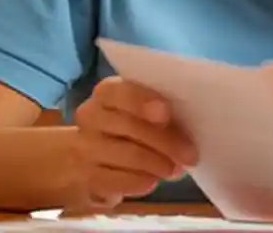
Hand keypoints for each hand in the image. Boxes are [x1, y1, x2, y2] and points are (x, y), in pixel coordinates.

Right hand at [69, 76, 197, 208]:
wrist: (96, 156)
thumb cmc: (135, 126)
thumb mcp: (147, 113)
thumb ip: (161, 113)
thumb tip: (186, 130)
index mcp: (107, 92)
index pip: (119, 91)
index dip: (141, 101)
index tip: (166, 113)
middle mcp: (90, 115)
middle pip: (127, 125)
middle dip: (164, 141)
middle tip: (189, 155)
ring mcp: (83, 146)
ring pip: (125, 154)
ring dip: (156, 164)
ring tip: (175, 169)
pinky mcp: (85, 176)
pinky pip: (116, 180)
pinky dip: (139, 181)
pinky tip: (152, 181)